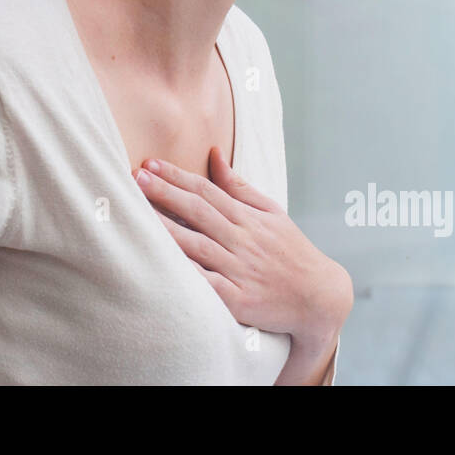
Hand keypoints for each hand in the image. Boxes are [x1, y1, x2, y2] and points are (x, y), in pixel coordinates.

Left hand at [133, 146, 352, 346]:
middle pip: (198, 212)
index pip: (206, 190)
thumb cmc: (291, 251)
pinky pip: (210, 286)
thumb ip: (239, 186)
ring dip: (167, 229)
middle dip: (165, 194)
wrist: (320, 297)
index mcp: (247, 218)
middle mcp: (242, 241)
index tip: (150, 165)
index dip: (176, 176)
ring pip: (198, 245)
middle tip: (135, 178)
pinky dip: (190, 275)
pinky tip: (166, 265)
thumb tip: (214, 154)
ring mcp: (241, 271)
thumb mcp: (271, 212)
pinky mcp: (241, 301)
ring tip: (139, 214)